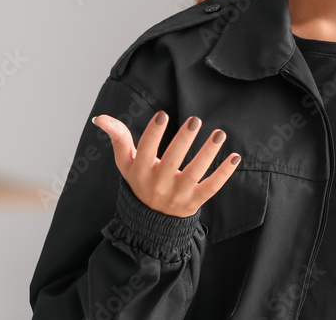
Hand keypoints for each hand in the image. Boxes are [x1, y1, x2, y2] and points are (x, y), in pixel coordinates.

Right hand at [93, 111, 240, 217]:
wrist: (151, 221)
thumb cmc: (140, 182)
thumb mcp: (125, 163)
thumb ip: (118, 138)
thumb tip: (100, 118)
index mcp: (140, 172)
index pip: (145, 151)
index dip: (153, 134)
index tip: (163, 115)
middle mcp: (158, 185)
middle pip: (171, 161)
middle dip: (183, 140)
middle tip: (195, 119)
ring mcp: (178, 195)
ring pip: (195, 173)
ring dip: (208, 153)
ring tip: (219, 134)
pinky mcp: (195, 201)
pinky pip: (211, 187)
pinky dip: (224, 173)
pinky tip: (235, 157)